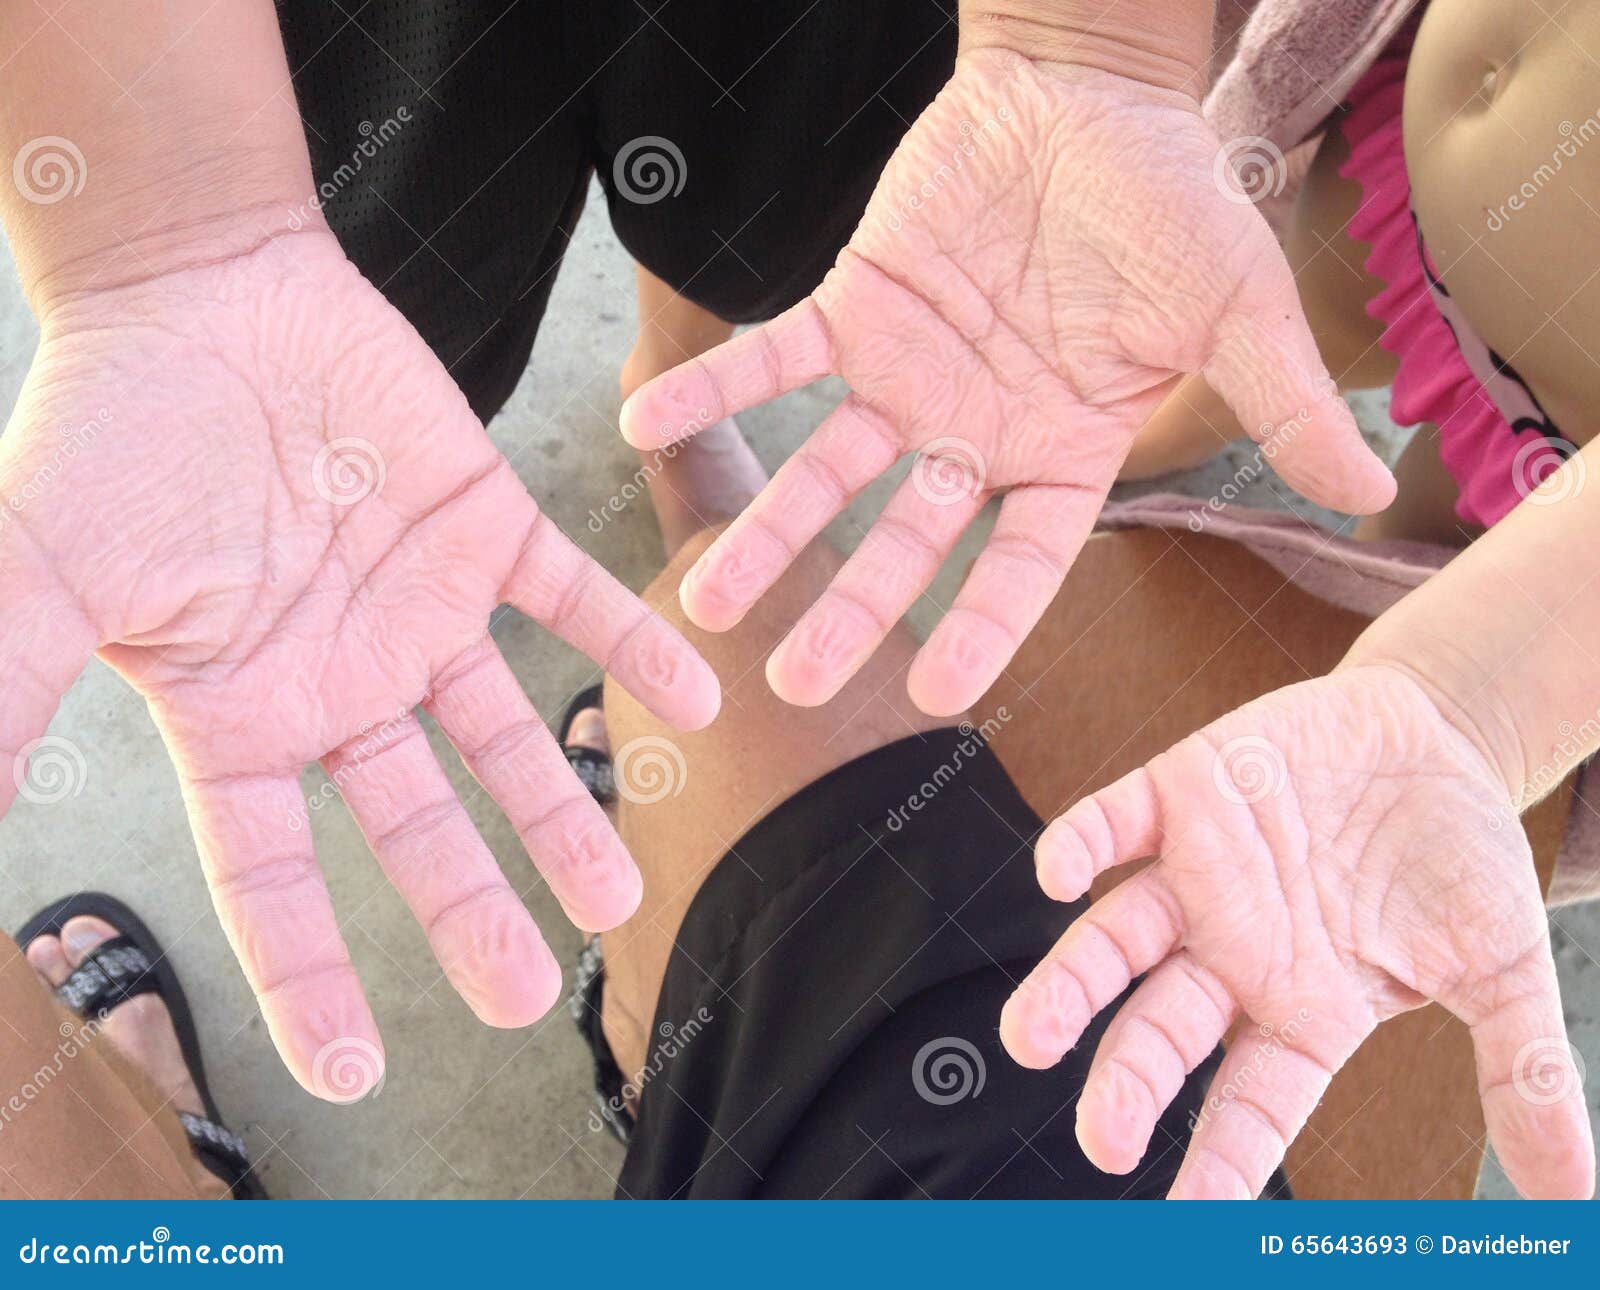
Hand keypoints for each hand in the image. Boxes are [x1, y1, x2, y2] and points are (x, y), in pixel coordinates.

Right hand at [0, 230, 718, 1098]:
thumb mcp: (43, 578)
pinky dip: (635, 641)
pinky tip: (698, 698)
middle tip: (534, 999)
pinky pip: (576, 596)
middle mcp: (343, 683)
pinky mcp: (486, 528)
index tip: (356, 1074)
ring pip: (508, 733)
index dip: (311, 974)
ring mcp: (421, 610)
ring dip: (565, 809)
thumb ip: (3, 696)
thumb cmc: (114, 432)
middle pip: (418, 827)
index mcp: (242, 716)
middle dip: (473, 911)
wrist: (199, 292)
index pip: (275, 876)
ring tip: (621, 895)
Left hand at [621, 50, 1395, 715]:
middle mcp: (975, 435)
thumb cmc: (1169, 202)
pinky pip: (774, 357)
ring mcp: (908, 377)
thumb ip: (1279, 406)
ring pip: (827, 473)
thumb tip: (1369, 492)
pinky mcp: (854, 308)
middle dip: (848, 609)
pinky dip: (714, 386)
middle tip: (787, 682)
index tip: (935, 695)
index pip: (1019, 563)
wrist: (1090, 96)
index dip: (980, 625)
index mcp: (1062, 453)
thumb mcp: (1235, 312)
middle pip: (904, 542)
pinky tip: (647, 425)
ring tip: (706, 602)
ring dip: (767, 532)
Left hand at [999, 665, 1594, 1199]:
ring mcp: (1199, 875)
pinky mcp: (1180, 794)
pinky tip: (1056, 876)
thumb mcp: (1503, 969)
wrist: (1436, 737)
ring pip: (1115, 939)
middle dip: (1129, 1083)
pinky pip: (1110, 824)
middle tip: (1101, 1137)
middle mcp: (1233, 953)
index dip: (1221, 1160)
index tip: (1186, 1221)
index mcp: (1301, 1009)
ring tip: (1032, 1037)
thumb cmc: (1455, 860)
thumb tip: (1576, 1202)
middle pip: (1164, 1031)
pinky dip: (1079, 846)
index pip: (1251, 1103)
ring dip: (1070, 983)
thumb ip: (1523, 1075)